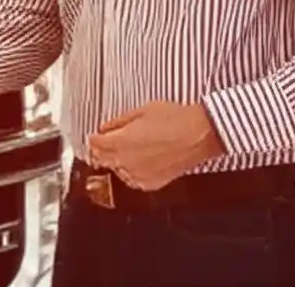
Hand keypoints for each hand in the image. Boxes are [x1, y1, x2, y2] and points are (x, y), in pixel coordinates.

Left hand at [86, 101, 225, 190]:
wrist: (200, 135)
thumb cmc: (176, 120)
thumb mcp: (141, 111)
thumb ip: (118, 122)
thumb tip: (105, 128)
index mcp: (120, 142)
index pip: (94, 145)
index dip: (94, 139)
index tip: (95, 136)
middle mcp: (126, 161)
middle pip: (101, 159)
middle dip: (102, 150)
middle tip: (109, 142)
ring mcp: (138, 175)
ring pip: (116, 171)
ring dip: (117, 162)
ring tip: (130, 149)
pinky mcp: (151, 184)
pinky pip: (133, 180)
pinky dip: (132, 172)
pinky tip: (141, 161)